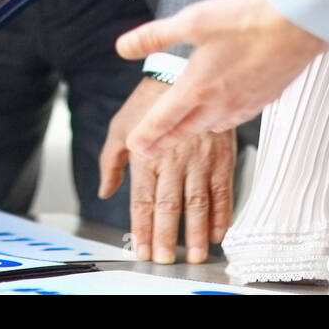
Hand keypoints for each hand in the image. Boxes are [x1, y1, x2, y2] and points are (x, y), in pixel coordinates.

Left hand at [99, 76, 235, 264]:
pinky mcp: (221, 155)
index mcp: (146, 154)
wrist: (181, 70)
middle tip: (166, 259)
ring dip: (196, 233)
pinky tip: (218, 231)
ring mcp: (199, 158)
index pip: (142, 200)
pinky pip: (223, 190)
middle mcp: (173, 159)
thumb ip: (111, 161)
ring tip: (195, 255)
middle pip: (169, 206)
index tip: (143, 249)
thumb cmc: (149, 99)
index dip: (142, 228)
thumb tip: (105, 190)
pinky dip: (222, 213)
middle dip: (167, 237)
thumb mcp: (120, 126)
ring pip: (197, 203)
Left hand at [115, 0, 327, 157]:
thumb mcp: (192, 20)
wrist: (298, 25)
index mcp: (197, 87)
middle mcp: (219, 103)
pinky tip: (221, 117)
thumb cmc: (247, 20)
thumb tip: (123, 47)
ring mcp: (243, 105)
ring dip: (191, 134)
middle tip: (148, 153)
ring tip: (180, 136)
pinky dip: (220, 124)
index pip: (163, 119)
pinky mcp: (263, 100)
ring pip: (211, 128)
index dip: (145, 135)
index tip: (133, 147)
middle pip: (185, 131)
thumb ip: (155, 36)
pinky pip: (235, 120)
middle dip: (163, 142)